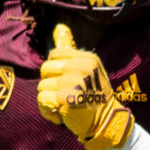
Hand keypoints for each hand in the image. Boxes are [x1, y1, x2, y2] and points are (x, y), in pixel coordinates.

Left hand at [37, 24, 133, 149]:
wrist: (106, 122)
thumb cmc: (95, 97)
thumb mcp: (90, 71)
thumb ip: (73, 54)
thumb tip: (59, 27)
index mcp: (86, 59)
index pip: (54, 55)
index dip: (54, 69)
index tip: (64, 81)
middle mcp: (80, 68)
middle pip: (45, 69)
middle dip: (50, 83)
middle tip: (63, 94)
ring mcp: (73, 83)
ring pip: (42, 86)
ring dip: (49, 98)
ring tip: (63, 104)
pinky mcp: (65, 99)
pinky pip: (43, 99)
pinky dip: (48, 109)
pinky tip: (60, 113)